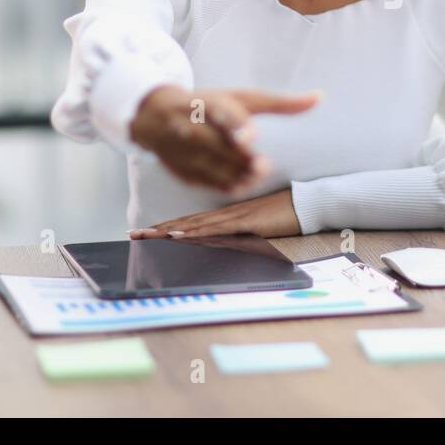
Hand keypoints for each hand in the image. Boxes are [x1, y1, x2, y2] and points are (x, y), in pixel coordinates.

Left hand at [128, 189, 300, 238]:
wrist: (309, 202)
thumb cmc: (290, 212)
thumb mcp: (262, 224)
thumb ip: (245, 232)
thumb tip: (229, 242)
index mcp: (230, 213)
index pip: (195, 221)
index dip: (171, 225)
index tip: (150, 231)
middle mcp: (228, 213)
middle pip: (188, 222)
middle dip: (160, 228)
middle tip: (135, 234)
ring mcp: (235, 216)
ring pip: (195, 224)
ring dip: (170, 230)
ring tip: (147, 234)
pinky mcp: (245, 221)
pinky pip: (215, 228)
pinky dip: (195, 231)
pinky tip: (178, 234)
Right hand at [129, 86, 319, 194]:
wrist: (154, 115)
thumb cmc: (207, 104)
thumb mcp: (240, 97)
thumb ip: (280, 103)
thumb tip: (321, 97)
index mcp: (207, 103)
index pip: (221, 112)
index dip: (235, 124)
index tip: (250, 135)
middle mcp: (190, 125)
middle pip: (215, 143)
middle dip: (238, 157)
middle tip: (264, 166)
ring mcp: (181, 148)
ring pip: (208, 165)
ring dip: (233, 174)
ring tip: (256, 177)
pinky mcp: (179, 167)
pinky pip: (200, 180)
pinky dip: (219, 185)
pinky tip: (239, 187)